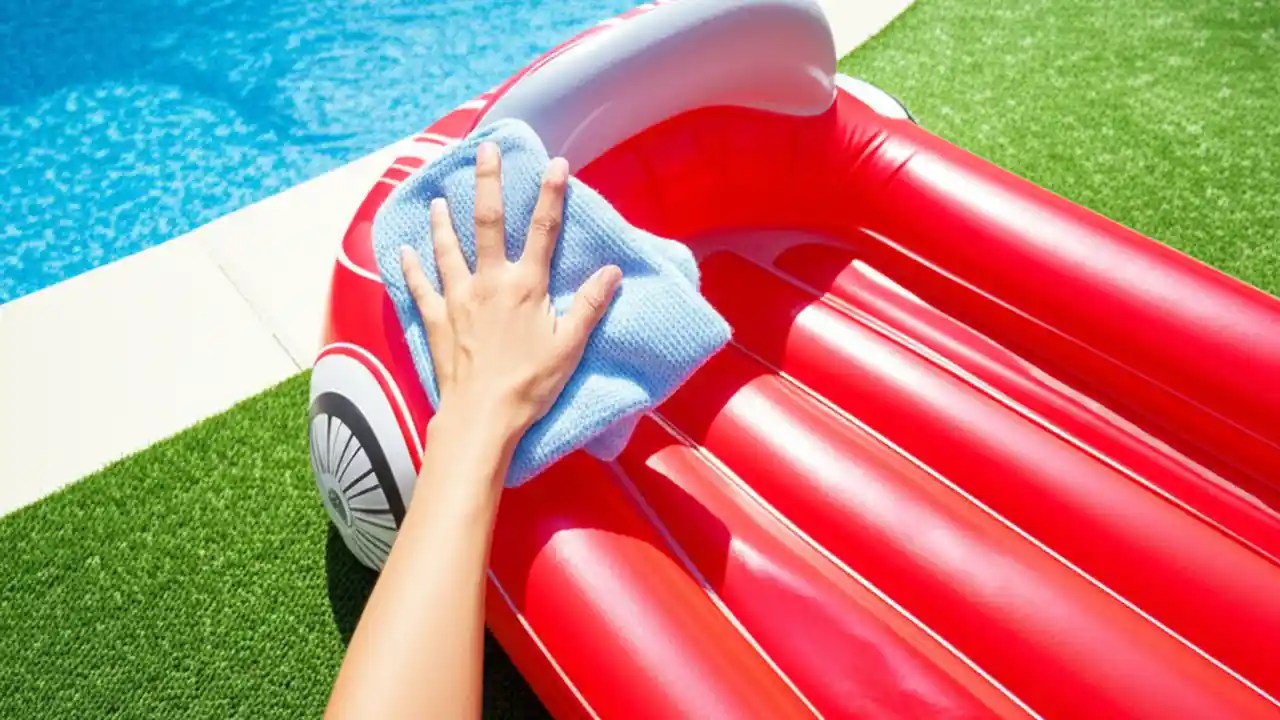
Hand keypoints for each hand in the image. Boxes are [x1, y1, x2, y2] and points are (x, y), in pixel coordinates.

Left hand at [401, 142, 621, 441]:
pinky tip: (403, 251)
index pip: (544, 230)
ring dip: (443, 221)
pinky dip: (411, 268)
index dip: (551, 194)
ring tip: (439, 198)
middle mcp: (490, 282)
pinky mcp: (438, 320)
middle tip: (485, 150)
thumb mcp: (570, 345)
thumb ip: (590, 305)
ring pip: (448, 248)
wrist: (482, 415)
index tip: (556, 163)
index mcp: (527, 286)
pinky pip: (421, 287)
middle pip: (488, 222)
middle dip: (488, 183)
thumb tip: (612, 271)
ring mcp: (459, 299)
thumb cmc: (531, 383)